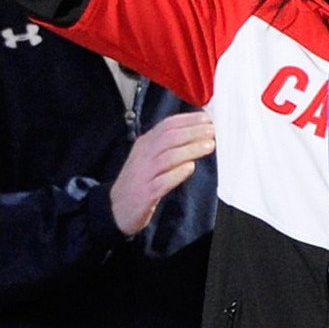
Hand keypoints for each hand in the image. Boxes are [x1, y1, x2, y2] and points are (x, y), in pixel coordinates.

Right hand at [111, 110, 212, 235]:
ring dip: (190, 150)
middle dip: (192, 132)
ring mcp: (144, 174)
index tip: (206, 119)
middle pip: (169, 138)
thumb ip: (168, 145)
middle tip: (211, 131)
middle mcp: (144, 156)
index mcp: (145, 144)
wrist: (117, 208)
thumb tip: (195, 133)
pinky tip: (190, 167)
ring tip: (209, 146)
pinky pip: (162, 181)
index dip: (188, 120)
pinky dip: (177, 173)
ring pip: (168, 157)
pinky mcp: (146, 194)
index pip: (166, 126)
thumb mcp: (149, 157)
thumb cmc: (139, 181)